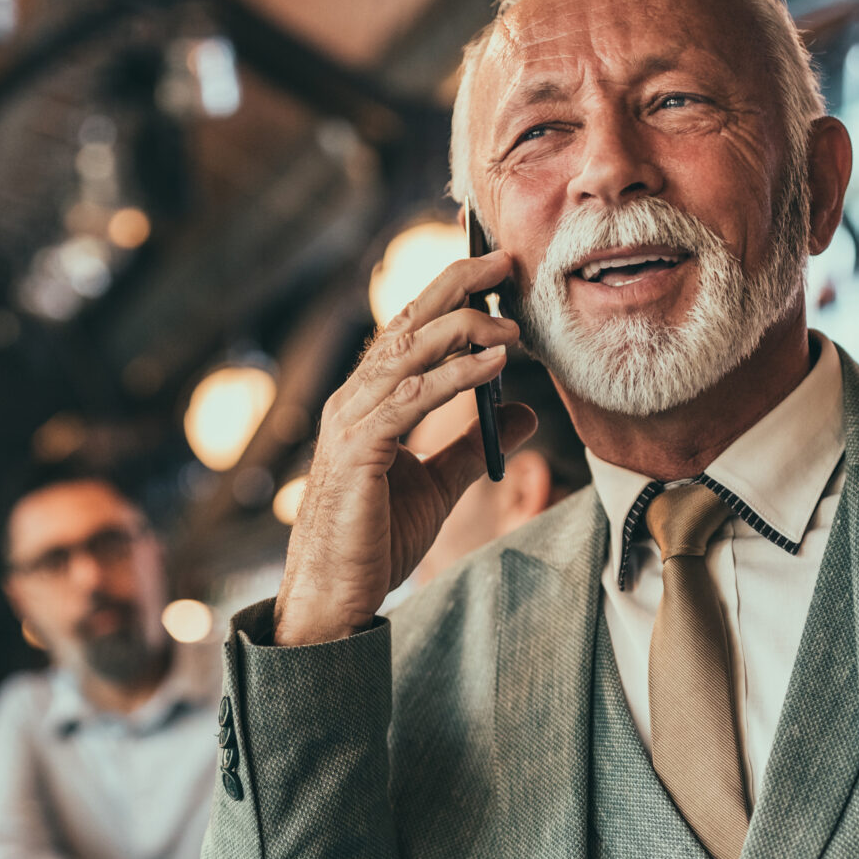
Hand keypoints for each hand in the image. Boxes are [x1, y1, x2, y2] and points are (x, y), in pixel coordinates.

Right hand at [274, 249, 535, 645]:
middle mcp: (352, 400)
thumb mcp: (438, 485)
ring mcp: (350, 422)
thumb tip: (525, 412)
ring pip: (408, 354)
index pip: (409, 331)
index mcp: (366, 401)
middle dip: (457, 287)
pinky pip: (411, 400)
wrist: (334, 596)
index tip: (495, 273)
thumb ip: (473, 444)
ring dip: (464, 332)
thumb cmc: (374, 540)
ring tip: (512, 326)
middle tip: (504, 262)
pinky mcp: (358, 451)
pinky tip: (492, 368)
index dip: (450, 295)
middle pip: (407, 323)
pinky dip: (455, 379)